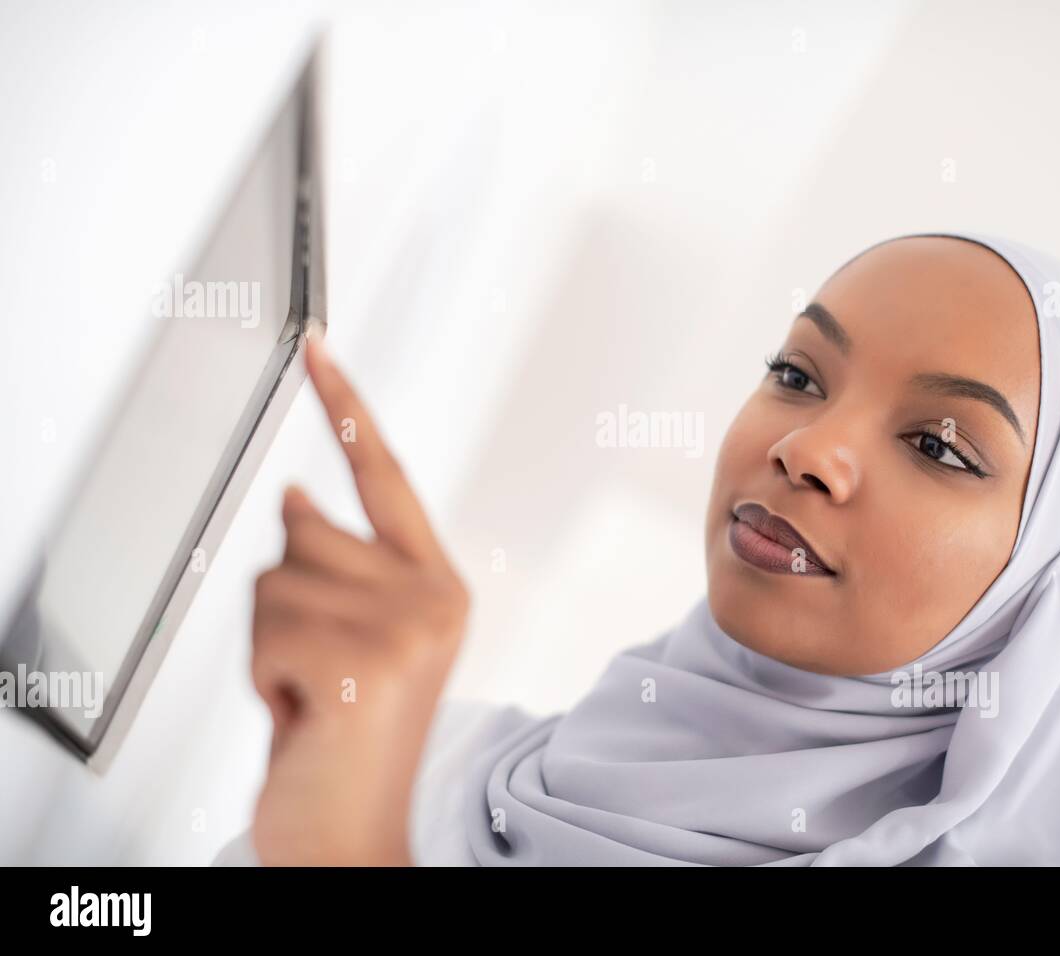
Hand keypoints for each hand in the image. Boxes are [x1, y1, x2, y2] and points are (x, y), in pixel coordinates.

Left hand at [249, 337, 468, 865]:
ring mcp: (407, 629)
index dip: (348, 409)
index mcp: (438, 587)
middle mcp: (435, 599)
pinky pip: (265, 627)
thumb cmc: (343, 739)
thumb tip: (293, 494)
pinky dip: (260, 676)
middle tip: (310, 666)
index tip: (319, 349)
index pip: (385, 477)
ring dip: (265, 644)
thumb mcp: (349, 639)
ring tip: (307, 694)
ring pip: (275, 578)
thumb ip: (337, 562)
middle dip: (280, 596)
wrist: (351, 834)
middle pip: (303, 528)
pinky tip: (301, 714)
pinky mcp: (366, 662)